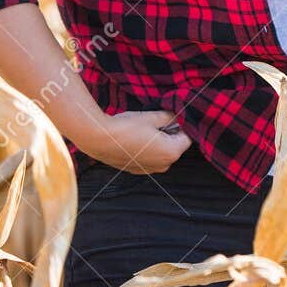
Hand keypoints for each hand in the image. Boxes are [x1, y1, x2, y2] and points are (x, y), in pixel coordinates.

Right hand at [76, 109, 190, 173]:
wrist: (98, 139)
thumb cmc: (126, 127)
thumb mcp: (152, 117)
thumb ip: (170, 117)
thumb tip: (178, 117)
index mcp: (171, 153)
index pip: (187, 137)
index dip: (182, 125)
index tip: (173, 116)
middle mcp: (163, 165)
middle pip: (175, 146)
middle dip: (170, 134)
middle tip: (157, 121)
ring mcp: (149, 170)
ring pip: (162, 153)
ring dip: (158, 142)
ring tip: (144, 129)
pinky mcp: (137, 170)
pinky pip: (149, 158)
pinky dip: (147, 149)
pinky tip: (136, 138)